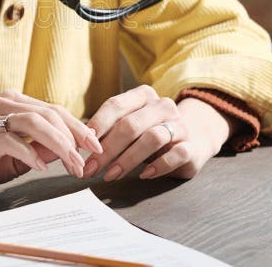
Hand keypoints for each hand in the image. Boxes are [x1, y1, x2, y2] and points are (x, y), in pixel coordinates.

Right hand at [0, 92, 102, 195]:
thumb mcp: (16, 154)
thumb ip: (40, 149)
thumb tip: (70, 151)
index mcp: (14, 102)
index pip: (54, 110)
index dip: (78, 127)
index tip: (96, 146)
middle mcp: (3, 103)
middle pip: (49, 113)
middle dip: (75, 137)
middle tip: (90, 159)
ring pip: (35, 123)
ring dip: (59, 145)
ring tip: (73, 164)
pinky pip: (11, 141)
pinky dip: (30, 154)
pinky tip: (41, 167)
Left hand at [83, 85, 231, 181]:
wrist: (192, 140)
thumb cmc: (149, 133)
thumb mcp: (129, 125)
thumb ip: (109, 129)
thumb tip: (79, 143)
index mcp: (143, 96)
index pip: (116, 105)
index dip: (98, 124)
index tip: (83, 144)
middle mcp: (162, 106)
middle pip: (130, 125)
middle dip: (107, 148)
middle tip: (91, 167)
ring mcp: (179, 125)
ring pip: (152, 138)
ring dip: (128, 159)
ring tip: (111, 174)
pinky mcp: (192, 146)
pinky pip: (175, 154)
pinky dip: (158, 166)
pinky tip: (144, 175)